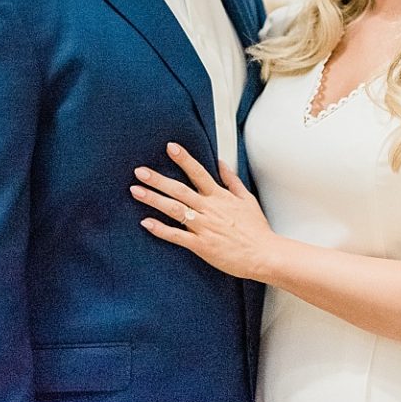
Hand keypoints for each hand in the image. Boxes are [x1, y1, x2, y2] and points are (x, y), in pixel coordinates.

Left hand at [132, 142, 279, 281]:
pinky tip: (146, 222)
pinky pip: (177, 236)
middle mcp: (209, 208)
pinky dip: (161, 229)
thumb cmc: (257, 229)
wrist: (264, 254)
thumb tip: (221, 164)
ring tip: (136, 191)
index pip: (199, 172)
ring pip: (175, 209)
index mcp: (220, 197)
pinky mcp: (201, 245)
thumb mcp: (247, 200)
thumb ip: (232, 181)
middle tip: (139, 171)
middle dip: (158, 179)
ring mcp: (204, 227)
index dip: (184, 159)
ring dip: (154, 199)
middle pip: (179, 190)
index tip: (170, 147)